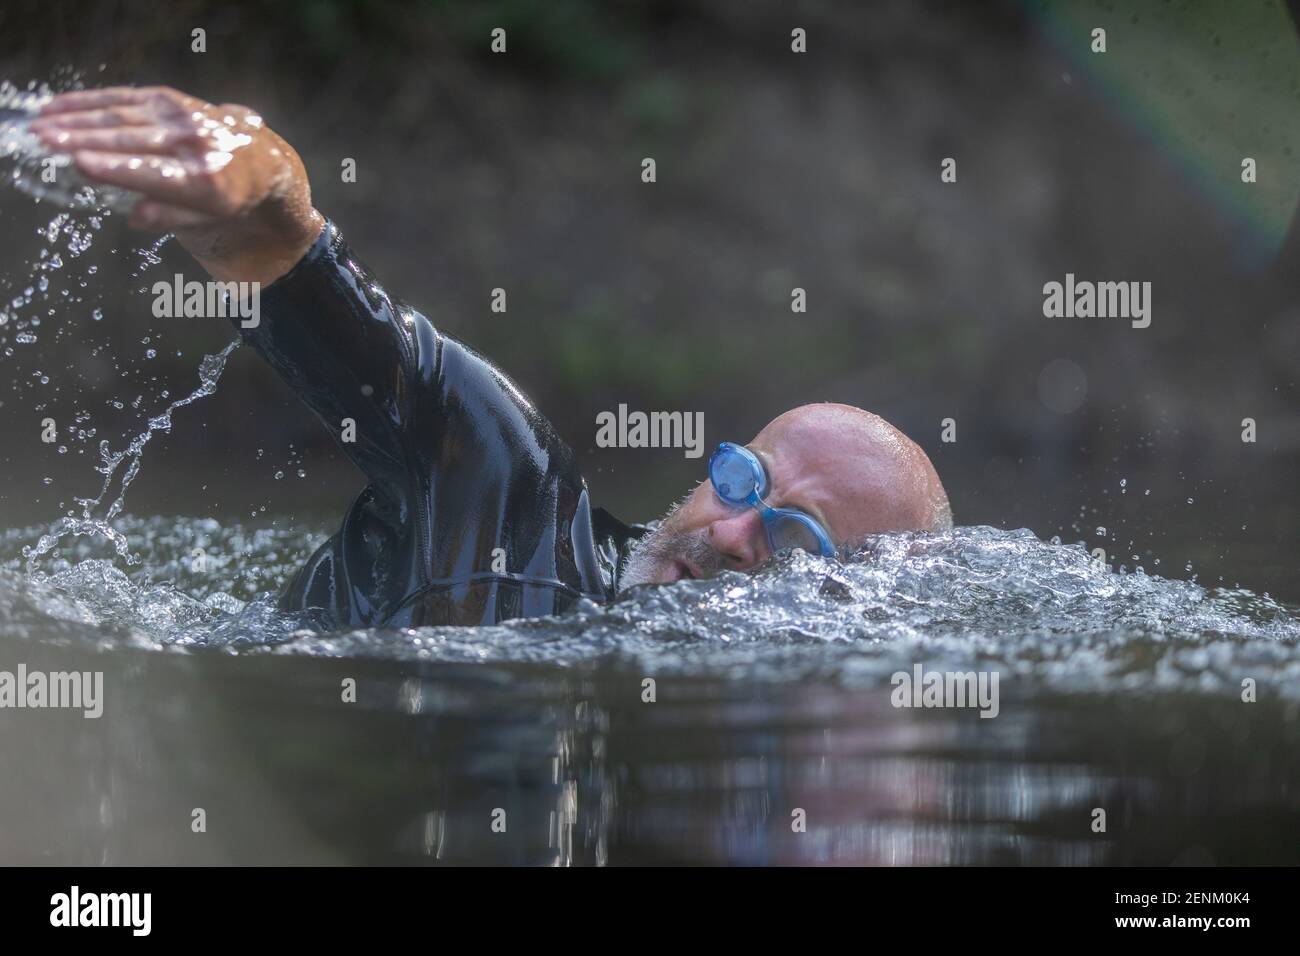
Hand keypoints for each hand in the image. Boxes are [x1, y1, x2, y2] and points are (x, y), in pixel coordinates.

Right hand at [32, 86, 323, 285]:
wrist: (262, 161)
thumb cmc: (228, 199)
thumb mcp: (209, 220)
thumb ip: (173, 218)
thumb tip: (135, 215)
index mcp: (205, 181)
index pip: (155, 173)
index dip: (117, 168)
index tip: (81, 163)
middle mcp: (194, 144)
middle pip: (131, 141)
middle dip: (85, 139)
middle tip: (46, 141)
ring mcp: (182, 117)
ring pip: (123, 116)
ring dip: (79, 118)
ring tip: (44, 125)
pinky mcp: (170, 99)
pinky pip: (126, 97)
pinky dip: (91, 101)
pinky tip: (61, 106)